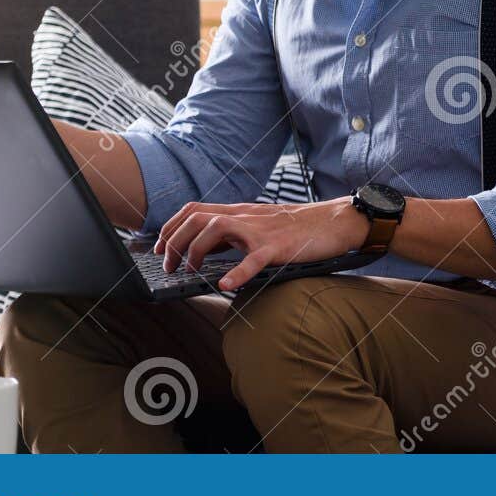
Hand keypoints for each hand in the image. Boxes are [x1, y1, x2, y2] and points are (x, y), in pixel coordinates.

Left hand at [154, 198, 369, 290]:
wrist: (336, 220)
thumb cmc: (301, 226)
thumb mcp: (262, 223)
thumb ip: (236, 231)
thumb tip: (208, 246)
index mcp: (241, 212)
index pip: (194, 209)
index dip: (170, 227)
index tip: (158, 248)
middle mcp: (246, 216)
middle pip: (196, 218)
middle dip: (173, 242)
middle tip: (169, 266)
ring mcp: (261, 230)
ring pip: (215, 228)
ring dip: (194, 251)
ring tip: (190, 272)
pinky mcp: (278, 247)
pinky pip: (254, 259)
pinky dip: (236, 273)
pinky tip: (225, 286)